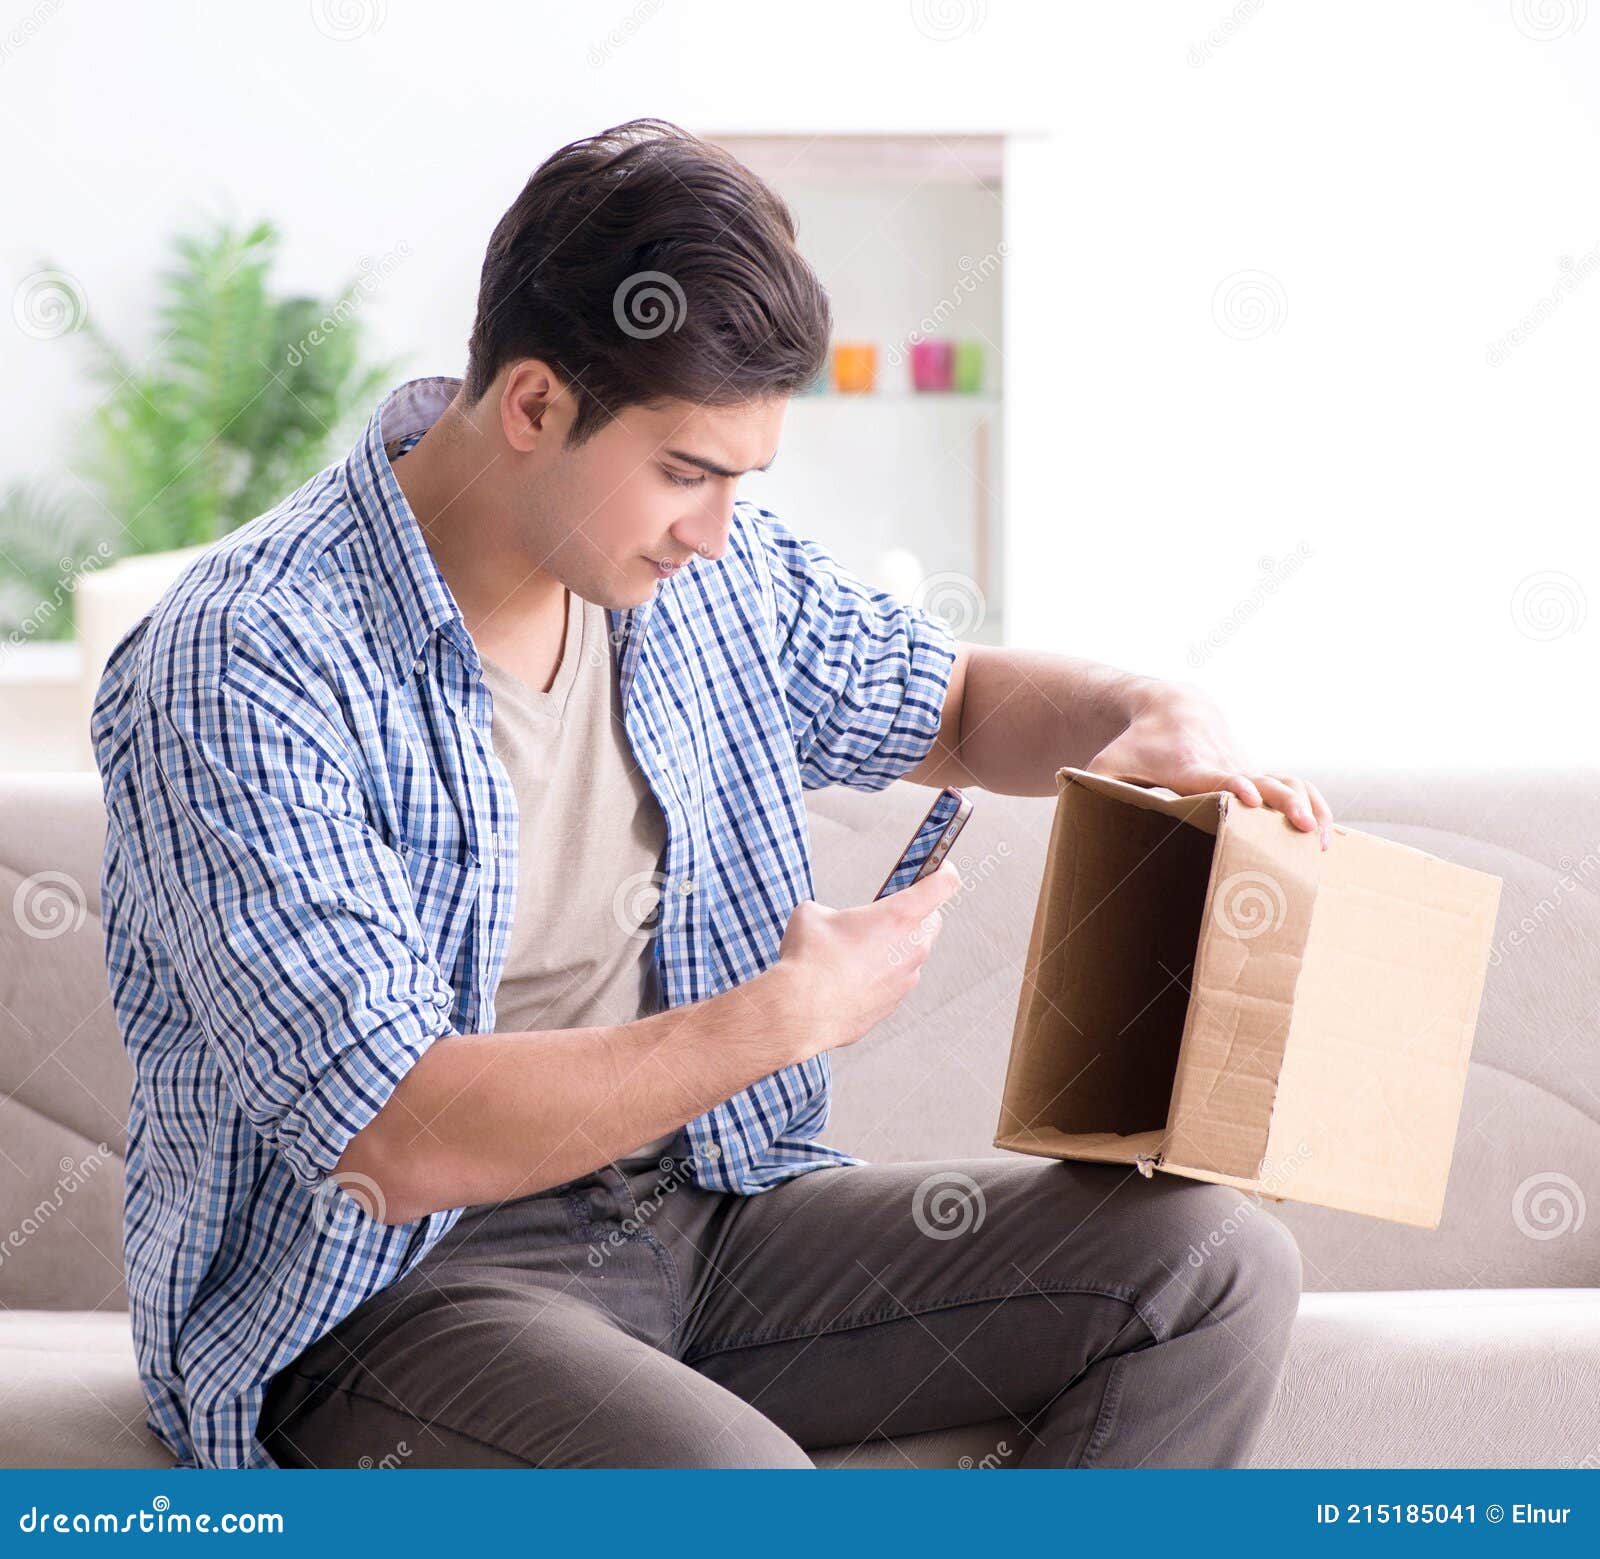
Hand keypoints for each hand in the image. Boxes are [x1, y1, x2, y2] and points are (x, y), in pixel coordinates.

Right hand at [762, 861, 961, 1064]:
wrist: (801, 1011)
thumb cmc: (810, 959)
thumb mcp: (812, 914)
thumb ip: (830, 910)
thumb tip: (826, 919)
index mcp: (899, 916)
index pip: (943, 884)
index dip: (942, 870)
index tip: (937, 867)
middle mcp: (911, 947)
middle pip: (932, 921)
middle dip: (915, 914)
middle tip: (886, 913)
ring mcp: (906, 979)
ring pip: (913, 954)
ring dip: (895, 948)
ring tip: (859, 950)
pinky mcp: (893, 1004)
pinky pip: (895, 982)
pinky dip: (881, 976)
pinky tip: (851, 977)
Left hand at [1086, 682, 1333, 849]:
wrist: (1170, 708)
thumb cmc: (1134, 745)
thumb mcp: (1106, 765)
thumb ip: (1098, 790)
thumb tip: (1081, 818)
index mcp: (1192, 767)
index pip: (1218, 777)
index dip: (1234, 787)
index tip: (1249, 798)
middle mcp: (1227, 766)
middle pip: (1265, 782)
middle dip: (1284, 804)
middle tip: (1303, 828)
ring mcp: (1247, 768)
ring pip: (1289, 783)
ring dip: (1309, 808)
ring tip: (1320, 843)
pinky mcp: (1259, 772)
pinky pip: (1296, 786)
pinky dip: (1315, 805)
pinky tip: (1323, 837)